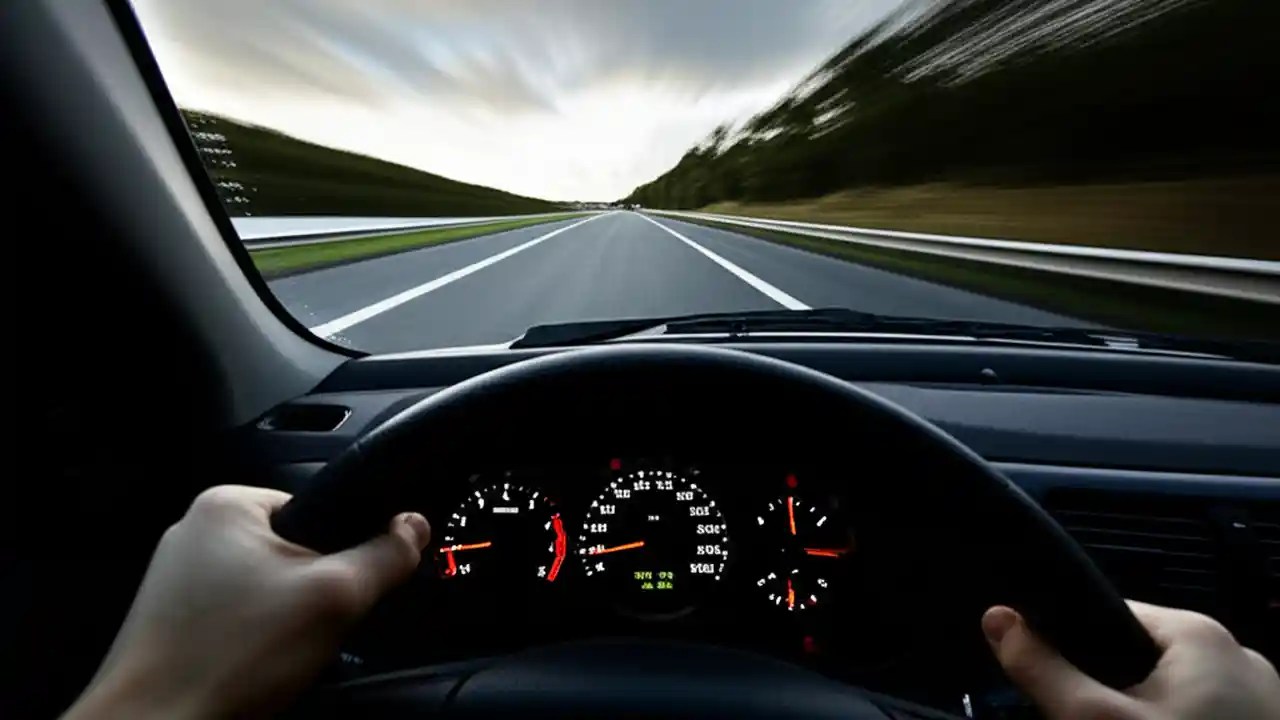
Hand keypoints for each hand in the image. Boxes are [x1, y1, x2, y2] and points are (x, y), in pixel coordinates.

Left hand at [63, 485, 430, 719]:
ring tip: (277, 655)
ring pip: (271, 592)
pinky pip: (242, 621)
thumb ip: (385, 556)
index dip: (346, 550)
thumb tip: (414, 528)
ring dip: (288, 624)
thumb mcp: (334, 599)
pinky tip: (256, 670)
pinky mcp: (175, 624)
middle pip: (297, 553)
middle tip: (309, 630)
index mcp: (226, 504)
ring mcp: (179, 582)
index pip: (320, 507)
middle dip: (314, 595)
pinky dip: (259, 644)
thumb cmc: (226, 661)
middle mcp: (196, 534)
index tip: (343, 590)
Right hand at [983, 601, 1279, 719]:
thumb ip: (1042, 669)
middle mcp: (1239, 657)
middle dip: (1108, 693)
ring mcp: (1259, 700)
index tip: (1058, 691)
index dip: (1072, 649)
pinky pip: (1198, 716)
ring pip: (1170, 695)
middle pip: (1140, 660)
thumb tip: (995, 617)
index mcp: (1200, 633)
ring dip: (1139, 716)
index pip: (1111, 617)